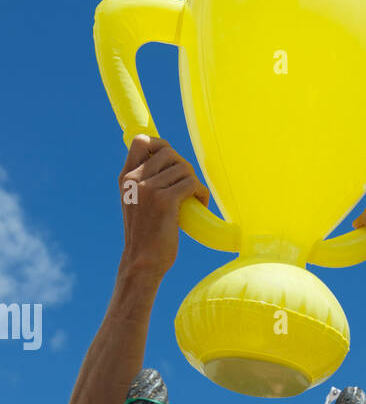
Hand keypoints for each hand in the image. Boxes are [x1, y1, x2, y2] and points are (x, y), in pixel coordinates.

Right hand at [118, 135, 208, 283]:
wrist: (142, 262)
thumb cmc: (145, 236)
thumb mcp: (136, 204)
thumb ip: (145, 185)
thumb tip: (171, 166)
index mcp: (126, 178)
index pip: (140, 141)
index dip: (160, 143)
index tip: (172, 160)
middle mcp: (135, 179)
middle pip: (169, 151)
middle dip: (183, 166)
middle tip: (187, 185)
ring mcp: (148, 189)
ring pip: (183, 167)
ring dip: (194, 182)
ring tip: (195, 199)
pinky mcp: (165, 201)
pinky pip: (191, 183)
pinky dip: (201, 193)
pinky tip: (200, 204)